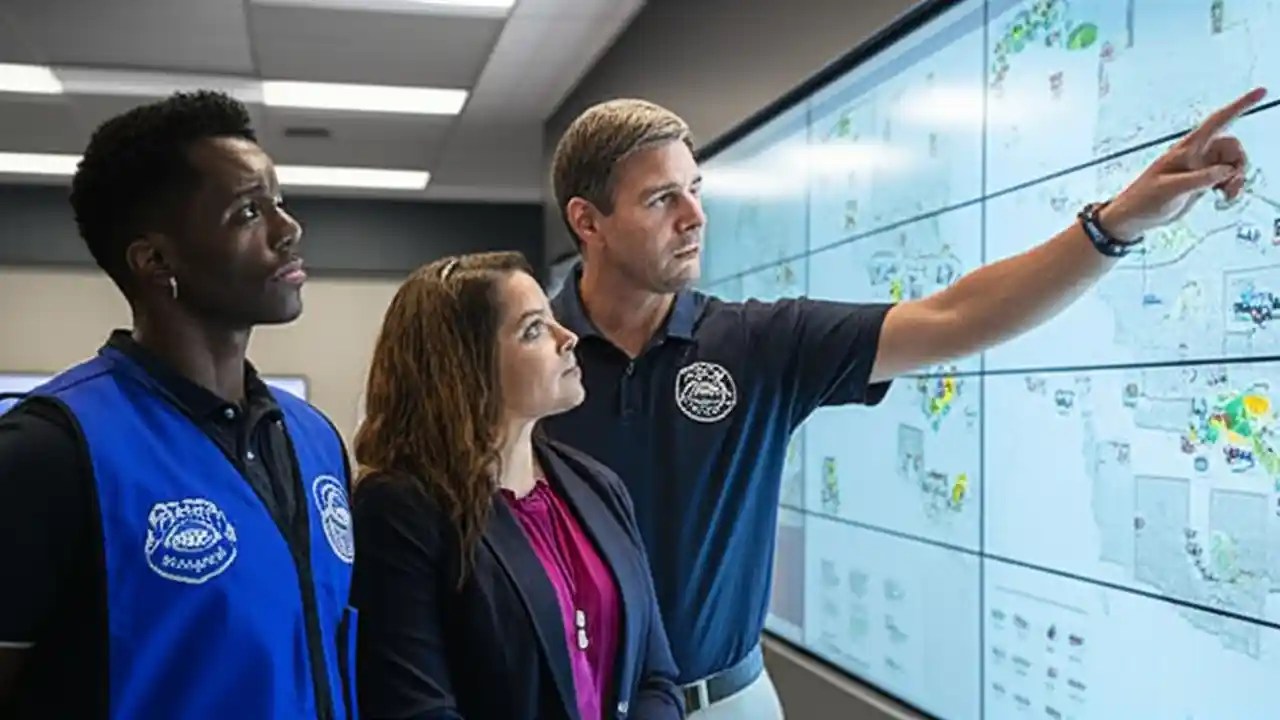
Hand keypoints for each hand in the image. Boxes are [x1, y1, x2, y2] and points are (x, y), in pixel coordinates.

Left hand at [1100, 87, 1265, 241]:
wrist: (1135, 217)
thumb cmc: (1145, 198)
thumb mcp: (1172, 189)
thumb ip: (1200, 179)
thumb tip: (1226, 171)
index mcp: (1187, 148)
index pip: (1218, 120)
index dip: (1239, 106)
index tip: (1261, 92)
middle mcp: (1197, 154)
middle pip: (1233, 147)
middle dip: (1240, 163)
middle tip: (1231, 182)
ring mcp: (1201, 168)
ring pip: (1233, 163)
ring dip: (1237, 178)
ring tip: (1227, 194)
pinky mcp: (1203, 181)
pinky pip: (1227, 177)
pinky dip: (1232, 186)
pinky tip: (1224, 197)